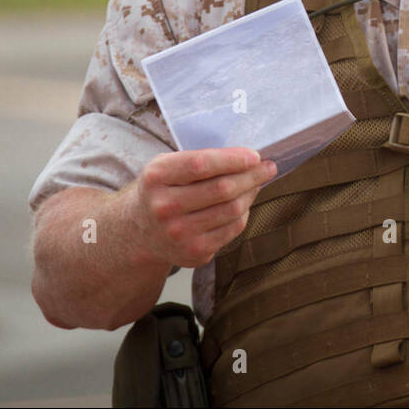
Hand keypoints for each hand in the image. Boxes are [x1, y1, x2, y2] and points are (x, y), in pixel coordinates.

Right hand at [123, 148, 276, 269]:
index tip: (255, 156)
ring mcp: (179, 234)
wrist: (140, 232)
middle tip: (268, 167)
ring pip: (232, 210)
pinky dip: (244, 213)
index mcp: (157, 177)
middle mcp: (164, 207)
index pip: (201, 165)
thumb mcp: (167, 166)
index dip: (232, 159)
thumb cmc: (163, 190)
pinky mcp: (193, 253)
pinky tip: (243, 203)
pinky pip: (232, 229)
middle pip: (222, 189)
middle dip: (252, 176)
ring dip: (251, 193)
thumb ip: (201, 160)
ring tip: (257, 183)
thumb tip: (248, 159)